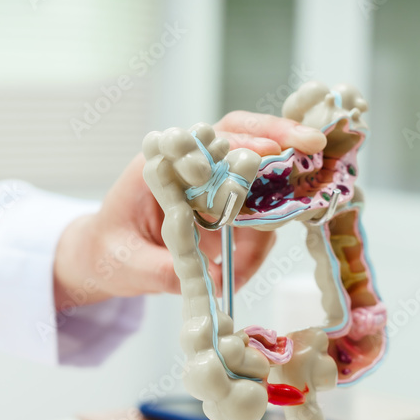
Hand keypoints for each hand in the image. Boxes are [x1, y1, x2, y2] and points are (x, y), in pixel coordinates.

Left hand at [54, 111, 326, 308]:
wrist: (104, 258)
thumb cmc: (110, 252)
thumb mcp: (127, 264)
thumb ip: (165, 269)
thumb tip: (211, 281)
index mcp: (160, 164)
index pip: (210, 138)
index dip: (245, 140)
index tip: (273, 150)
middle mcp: (191, 167)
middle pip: (246, 140)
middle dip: (283, 141)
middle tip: (315, 145)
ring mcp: (213, 186)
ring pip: (260, 183)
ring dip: (269, 216)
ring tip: (237, 271)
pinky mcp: (226, 208)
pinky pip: (256, 217)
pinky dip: (258, 243)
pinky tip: (235, 274)